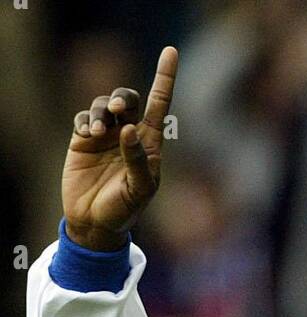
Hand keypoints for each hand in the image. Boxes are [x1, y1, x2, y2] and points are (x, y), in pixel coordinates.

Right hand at [62, 46, 177, 250]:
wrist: (94, 224)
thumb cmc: (124, 210)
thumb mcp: (138, 191)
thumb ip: (137, 161)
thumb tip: (130, 129)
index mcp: (149, 144)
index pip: (159, 105)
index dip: (164, 78)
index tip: (171, 51)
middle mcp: (128, 135)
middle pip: (129, 99)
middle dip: (123, 98)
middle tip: (119, 110)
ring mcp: (106, 136)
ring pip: (104, 105)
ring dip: (101, 112)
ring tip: (97, 132)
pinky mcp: (83, 139)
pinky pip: (84, 117)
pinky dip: (86, 120)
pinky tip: (87, 135)